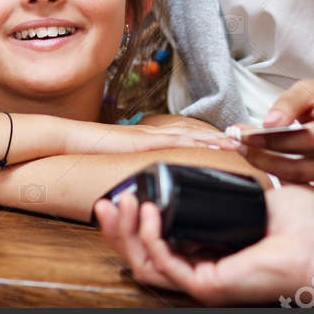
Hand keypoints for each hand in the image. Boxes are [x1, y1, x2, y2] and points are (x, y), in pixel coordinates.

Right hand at [60, 120, 236, 156]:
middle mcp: (152, 133)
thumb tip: (144, 180)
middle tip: (245, 140)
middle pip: (193, 133)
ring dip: (214, 138)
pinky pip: (174, 141)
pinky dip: (195, 143)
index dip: (207, 139)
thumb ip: (132, 166)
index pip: (184, 137)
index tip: (229, 144)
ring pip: (190, 134)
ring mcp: (148, 135)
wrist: (68, 138)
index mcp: (148, 138)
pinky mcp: (142, 141)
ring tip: (237, 142)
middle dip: (218, 137)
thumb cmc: (88, 150)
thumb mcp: (116, 161)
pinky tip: (208, 146)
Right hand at [94, 185, 313, 305]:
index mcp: (209, 250)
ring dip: (124, 234)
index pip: (159, 241)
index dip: (134, 221)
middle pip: (142, 255)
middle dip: (117, 229)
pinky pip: (164, 267)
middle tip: (107, 201)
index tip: (124, 195)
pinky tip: (146, 213)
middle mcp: (202, 268)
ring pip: (145, 264)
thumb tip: (214, 163)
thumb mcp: (257, 194)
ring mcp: (202, 280)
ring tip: (119, 203)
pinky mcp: (207, 286)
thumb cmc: (303, 226)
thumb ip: (234, 184)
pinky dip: (149, 239)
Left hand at [229, 80, 313, 201]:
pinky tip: (278, 175)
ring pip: (306, 184)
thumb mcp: (308, 90)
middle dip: (264, 158)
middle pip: (304, 166)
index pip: (311, 138)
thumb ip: (287, 104)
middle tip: (239, 148)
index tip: (245, 137)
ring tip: (252, 158)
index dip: (275, 141)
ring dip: (272, 174)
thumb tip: (269, 124)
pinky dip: (293, 190)